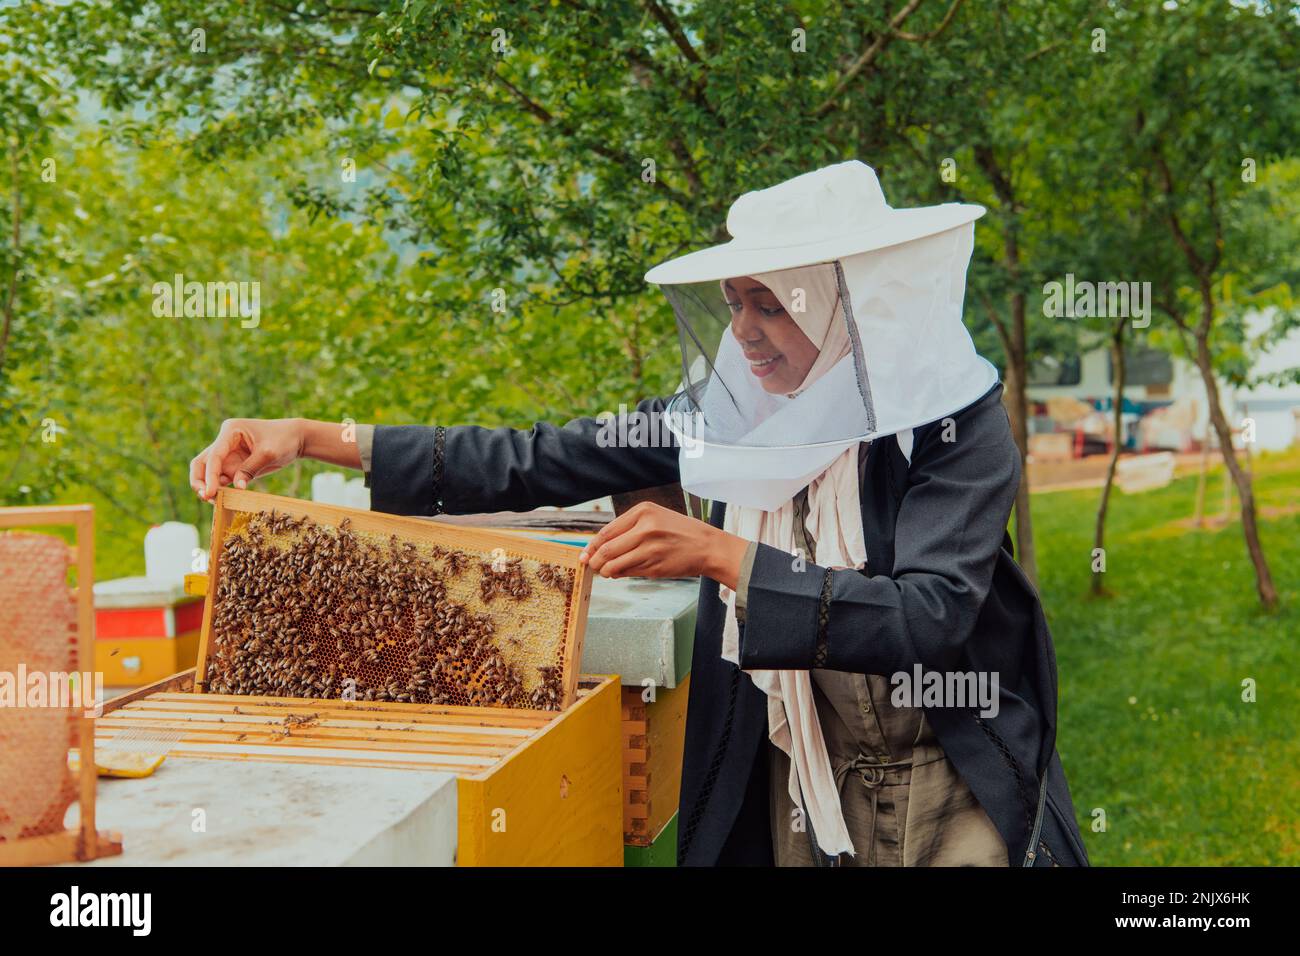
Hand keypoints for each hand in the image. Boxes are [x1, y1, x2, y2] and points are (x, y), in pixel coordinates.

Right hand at [189, 418, 304, 501]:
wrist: (295, 438)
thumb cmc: (283, 440)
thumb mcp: (269, 453)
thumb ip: (251, 469)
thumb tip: (237, 488)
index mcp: (230, 431)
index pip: (214, 455)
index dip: (210, 475)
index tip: (211, 492)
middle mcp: (225, 442)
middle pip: (202, 463)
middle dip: (200, 480)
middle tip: (206, 497)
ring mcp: (228, 455)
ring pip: (209, 473)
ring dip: (209, 487)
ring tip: (216, 502)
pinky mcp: (234, 465)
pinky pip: (222, 479)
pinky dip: (221, 489)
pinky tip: (224, 500)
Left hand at [579, 502, 748, 587]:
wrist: (707, 546)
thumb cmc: (680, 532)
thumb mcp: (655, 518)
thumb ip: (629, 529)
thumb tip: (600, 547)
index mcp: (643, 512)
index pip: (607, 531)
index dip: (591, 546)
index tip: (584, 554)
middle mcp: (646, 528)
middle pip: (607, 549)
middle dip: (594, 561)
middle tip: (590, 566)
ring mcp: (650, 548)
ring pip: (615, 564)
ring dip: (605, 571)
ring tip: (605, 572)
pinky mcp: (655, 566)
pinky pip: (629, 572)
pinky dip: (619, 574)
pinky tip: (619, 573)